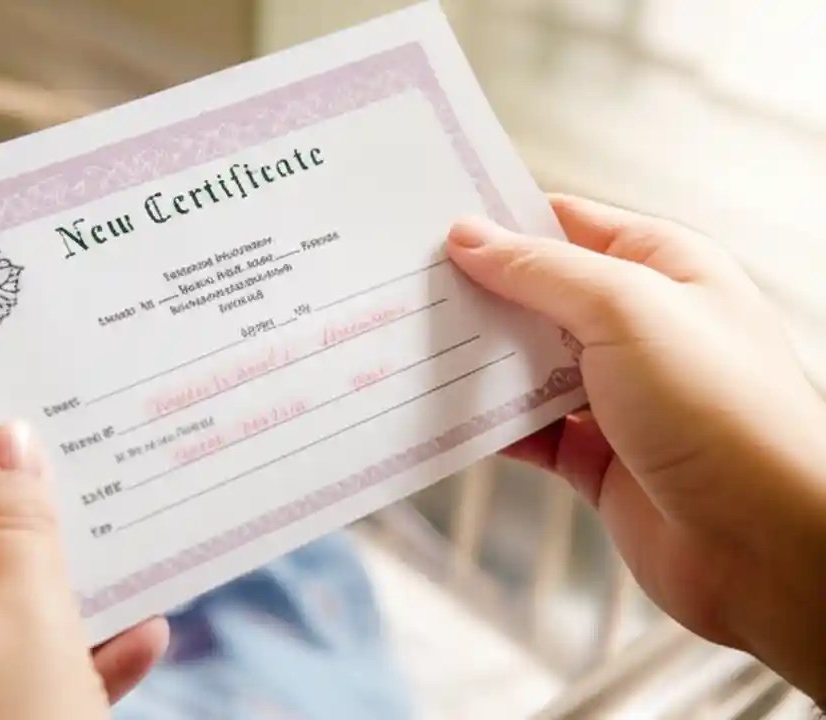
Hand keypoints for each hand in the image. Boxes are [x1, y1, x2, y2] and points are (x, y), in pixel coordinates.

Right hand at [447, 195, 825, 702]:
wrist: (765, 544)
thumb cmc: (723, 411)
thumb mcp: (626, 310)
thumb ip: (540, 271)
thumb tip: (468, 236)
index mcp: (663, 269)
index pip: (566, 226)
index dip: (501, 224)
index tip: (430, 229)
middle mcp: (642, 328)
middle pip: (537, 297)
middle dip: (478, 296)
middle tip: (405, 291)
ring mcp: (618, 396)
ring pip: (526, 366)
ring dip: (477, 364)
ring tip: (412, 351)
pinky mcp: (597, 458)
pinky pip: (527, 431)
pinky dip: (490, 427)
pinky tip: (447, 419)